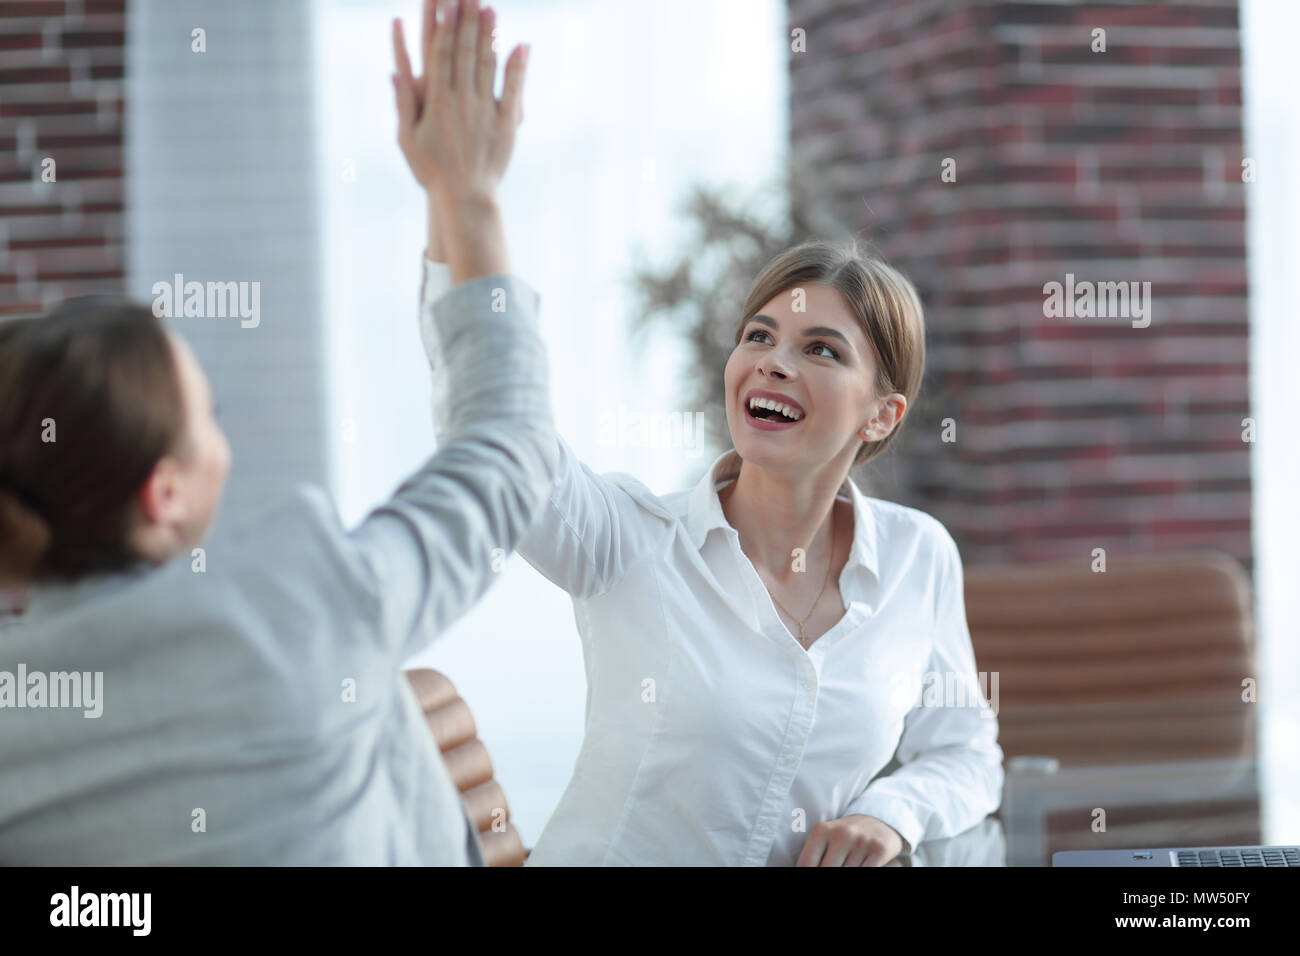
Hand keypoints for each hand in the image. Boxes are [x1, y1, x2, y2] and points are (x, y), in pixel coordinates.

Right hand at [391, 0, 527, 201]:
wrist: (464, 198)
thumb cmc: (430, 170)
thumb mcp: (407, 138)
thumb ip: (403, 103)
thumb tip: (395, 73)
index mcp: (437, 101)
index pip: (443, 53)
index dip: (448, 25)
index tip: (451, 1)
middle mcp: (462, 101)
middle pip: (466, 51)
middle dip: (468, 20)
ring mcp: (486, 111)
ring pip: (489, 65)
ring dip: (490, 35)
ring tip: (491, 9)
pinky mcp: (506, 124)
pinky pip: (513, 91)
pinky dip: (517, 67)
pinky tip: (521, 46)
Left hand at [794, 814, 905, 866]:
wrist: (877, 823)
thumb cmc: (844, 837)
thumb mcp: (824, 840)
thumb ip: (813, 857)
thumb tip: (800, 869)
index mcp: (821, 831)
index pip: (806, 864)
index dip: (805, 873)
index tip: (809, 879)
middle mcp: (842, 834)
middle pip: (826, 870)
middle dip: (826, 874)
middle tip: (834, 867)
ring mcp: (862, 841)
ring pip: (847, 872)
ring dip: (846, 871)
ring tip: (845, 864)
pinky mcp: (880, 849)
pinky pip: (866, 871)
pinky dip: (861, 871)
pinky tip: (858, 866)